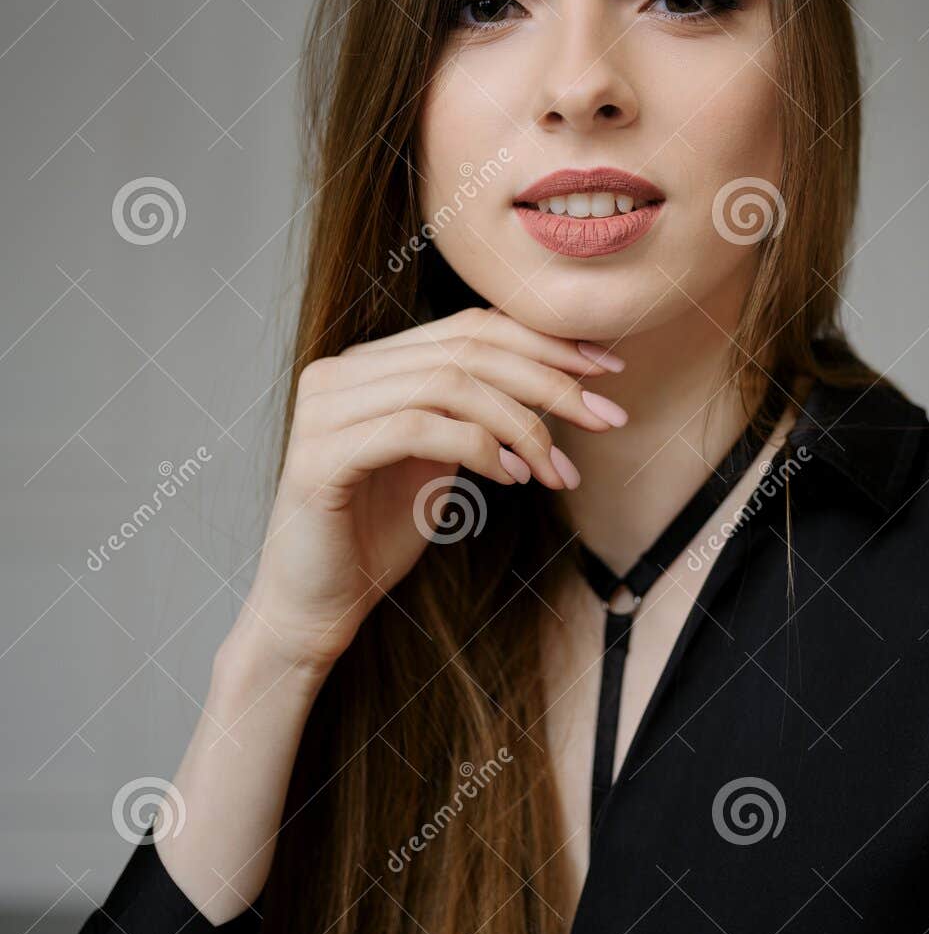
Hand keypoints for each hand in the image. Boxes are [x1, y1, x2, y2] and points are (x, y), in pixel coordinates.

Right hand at [234, 306, 625, 676]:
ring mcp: (325, 409)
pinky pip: (418, 428)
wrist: (316, 606)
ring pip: (449, 384)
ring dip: (521, 425)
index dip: (545, 343)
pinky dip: (478, 448)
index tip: (608, 371)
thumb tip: (559, 380)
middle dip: (551, 380)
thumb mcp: (441, 458)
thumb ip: (477, 412)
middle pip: (468, 349)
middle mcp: (341, 372)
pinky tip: (511, 479)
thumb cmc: (378, 533)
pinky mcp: (321, 455)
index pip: (470, 327)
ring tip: (556, 470)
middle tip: (608, 417)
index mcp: (370, 363)